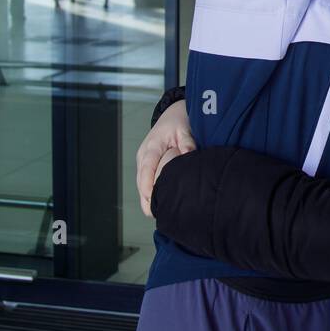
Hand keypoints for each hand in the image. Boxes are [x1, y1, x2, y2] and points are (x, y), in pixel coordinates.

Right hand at [136, 101, 194, 217]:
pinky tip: (159, 206)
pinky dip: (150, 194)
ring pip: (141, 185)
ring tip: (159, 215)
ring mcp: (143, 162)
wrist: (173, 115)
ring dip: (148, 199)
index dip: (147, 186)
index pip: (146, 169)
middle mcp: (143, 156)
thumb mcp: (184, 129)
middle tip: (158, 215)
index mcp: (151, 147)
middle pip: (140, 182)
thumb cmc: (178, 122)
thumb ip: (187, 143)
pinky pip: (146, 183)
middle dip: (147, 199)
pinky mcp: (147, 167)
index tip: (151, 199)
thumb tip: (189, 155)